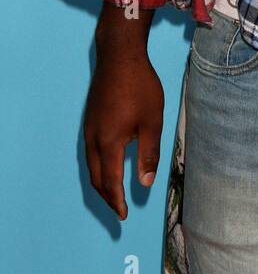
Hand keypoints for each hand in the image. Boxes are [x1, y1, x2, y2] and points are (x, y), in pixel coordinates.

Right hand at [84, 41, 163, 220]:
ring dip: (102, 183)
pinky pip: (90, 153)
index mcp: (109, 142)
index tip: (124, 216)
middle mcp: (93, 139)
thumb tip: (145, 183)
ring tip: (114, 194)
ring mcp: (89, 129)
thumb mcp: (152, 121)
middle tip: (119, 210)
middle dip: (107, 196)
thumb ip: (148, 153)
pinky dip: (99, 168)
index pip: (110, 181)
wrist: (119, 57)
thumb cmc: (140, 87)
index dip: (117, 200)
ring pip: (91, 166)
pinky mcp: (90, 121)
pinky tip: (108, 167)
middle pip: (97, 178)